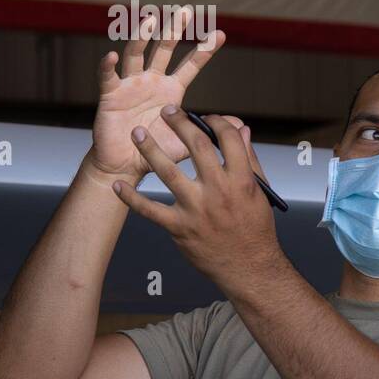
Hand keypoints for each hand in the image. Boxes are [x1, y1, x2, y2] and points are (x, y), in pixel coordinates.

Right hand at [87, 8, 225, 183]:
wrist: (128, 165)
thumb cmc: (157, 153)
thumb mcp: (190, 141)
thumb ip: (211, 130)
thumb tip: (241, 124)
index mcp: (172, 90)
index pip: (191, 65)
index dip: (205, 50)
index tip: (221, 33)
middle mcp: (152, 81)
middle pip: (164, 50)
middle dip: (174, 30)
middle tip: (185, 11)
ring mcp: (131, 85)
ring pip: (136, 55)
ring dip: (141, 37)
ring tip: (150, 19)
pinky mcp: (111, 96)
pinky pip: (108, 78)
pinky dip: (108, 66)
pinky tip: (113, 55)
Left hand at [113, 106, 283, 290]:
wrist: (249, 267)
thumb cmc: (255, 228)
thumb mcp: (259, 192)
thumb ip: (249, 160)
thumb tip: (242, 131)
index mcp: (241, 180)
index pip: (228, 139)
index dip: (217, 122)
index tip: (207, 118)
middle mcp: (218, 191)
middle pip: (196, 146)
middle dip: (180, 123)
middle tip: (167, 111)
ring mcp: (196, 209)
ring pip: (167, 171)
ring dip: (149, 149)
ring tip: (137, 133)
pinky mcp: (179, 228)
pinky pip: (149, 210)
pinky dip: (131, 198)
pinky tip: (119, 186)